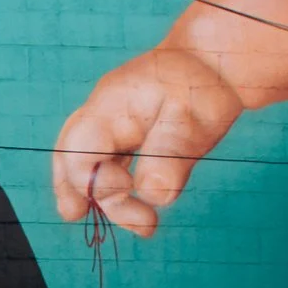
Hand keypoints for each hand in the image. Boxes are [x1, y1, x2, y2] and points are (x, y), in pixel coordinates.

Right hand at [51, 48, 242, 237]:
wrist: (217, 62)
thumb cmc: (204, 85)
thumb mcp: (196, 119)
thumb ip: (171, 156)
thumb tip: (153, 196)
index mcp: (110, 106)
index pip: (80, 151)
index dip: (97, 182)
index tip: (132, 190)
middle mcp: (103, 115)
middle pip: (70, 154)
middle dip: (72, 188)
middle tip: (76, 216)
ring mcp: (113, 125)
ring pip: (88, 162)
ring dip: (102, 196)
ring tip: (143, 226)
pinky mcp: (128, 136)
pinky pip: (108, 164)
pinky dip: (115, 188)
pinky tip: (137, 207)